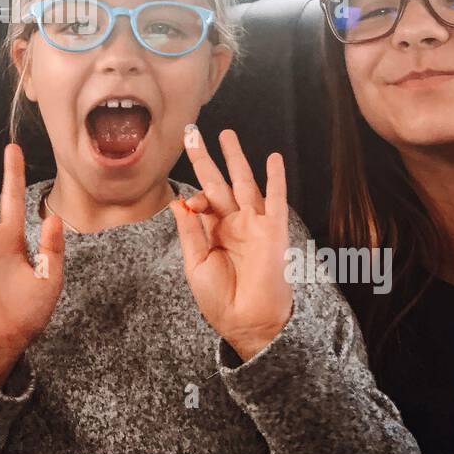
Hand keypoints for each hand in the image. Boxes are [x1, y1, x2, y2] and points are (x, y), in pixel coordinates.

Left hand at [171, 127, 292, 363]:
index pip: (201, 201)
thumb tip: (178, 202)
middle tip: (192, 131)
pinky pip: (274, 199)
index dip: (194, 196)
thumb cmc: (220, 299)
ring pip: (244, 182)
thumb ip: (190, 232)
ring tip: (227, 134)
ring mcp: (254, 224)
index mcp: (214, 232)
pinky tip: (273, 158)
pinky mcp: (273, 230)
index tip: (191, 202)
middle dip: (206, 157)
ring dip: (236, 158)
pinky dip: (275, 178)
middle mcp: (233, 223)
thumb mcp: (196, 263)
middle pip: (218, 182)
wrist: (247, 322)